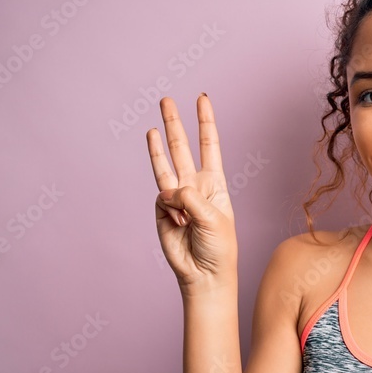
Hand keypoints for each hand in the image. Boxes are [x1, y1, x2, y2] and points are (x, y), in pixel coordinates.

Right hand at [145, 94, 236, 293]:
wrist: (204, 274)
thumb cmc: (218, 248)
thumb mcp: (214, 219)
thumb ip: (191, 198)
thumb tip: (169, 190)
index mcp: (215, 184)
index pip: (210, 146)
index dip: (205, 122)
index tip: (202, 98)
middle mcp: (195, 186)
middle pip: (182, 149)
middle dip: (175, 124)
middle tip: (166, 100)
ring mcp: (177, 198)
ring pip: (164, 167)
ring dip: (157, 147)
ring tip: (153, 127)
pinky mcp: (162, 212)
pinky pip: (162, 199)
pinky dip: (171, 208)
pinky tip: (180, 222)